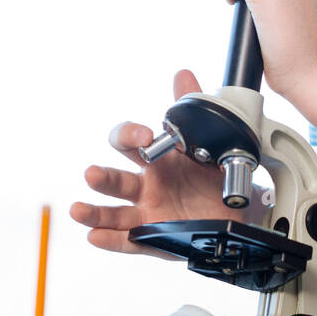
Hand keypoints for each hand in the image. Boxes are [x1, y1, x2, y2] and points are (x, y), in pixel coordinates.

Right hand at [70, 69, 238, 257]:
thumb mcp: (206, 139)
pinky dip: (110, 239)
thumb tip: (182, 75)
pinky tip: (94, 236)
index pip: (127, 142)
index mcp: (154, 158)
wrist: (239, 208)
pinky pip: (129, 240)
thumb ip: (191, 107)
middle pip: (114, 180)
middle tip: (92, 174)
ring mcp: (146, 213)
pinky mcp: (152, 238)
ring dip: (93, 212)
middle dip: (102, 177)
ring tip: (77, 210)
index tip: (143, 136)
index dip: (130, 136)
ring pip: (113, 213)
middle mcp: (144, 185)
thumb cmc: (211, 172)